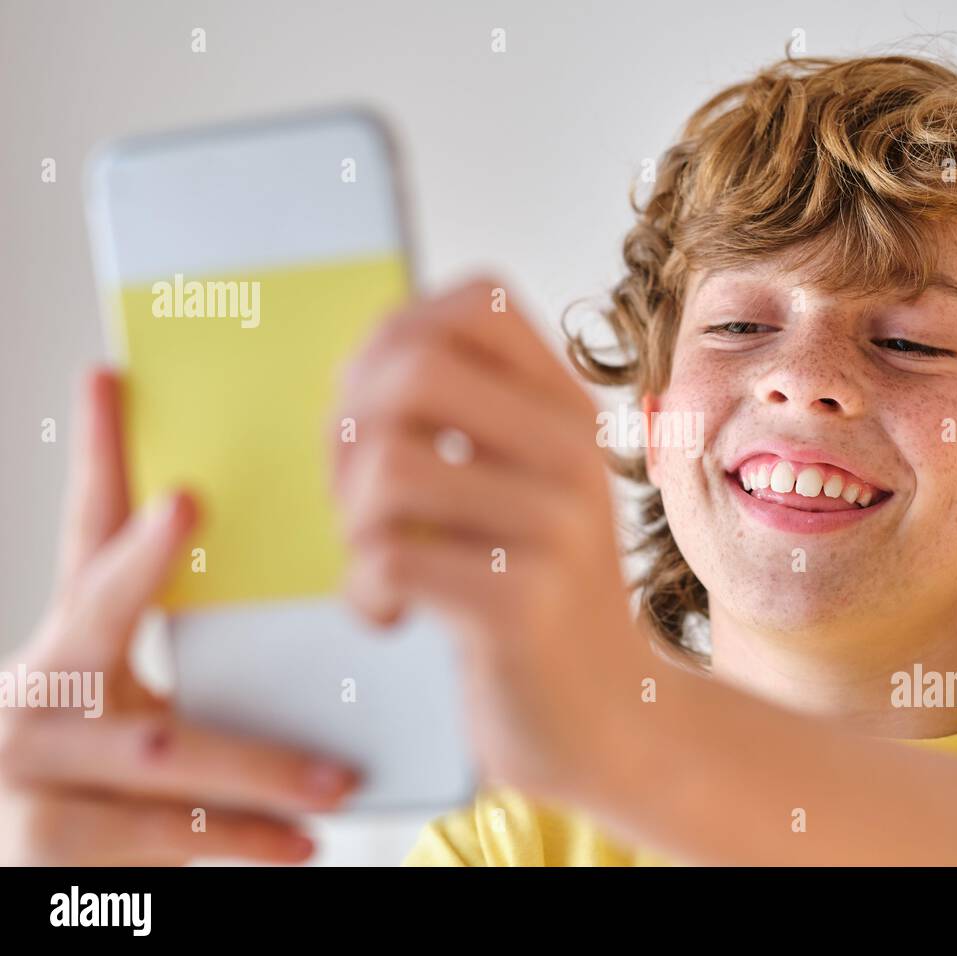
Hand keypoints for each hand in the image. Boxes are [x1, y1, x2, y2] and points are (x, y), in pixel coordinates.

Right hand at [0, 369, 358, 864]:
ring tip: (341, 777)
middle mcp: (36, 694)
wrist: (36, 875)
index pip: (82, 537)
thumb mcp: (136, 705)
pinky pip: (169, 840)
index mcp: (67, 648)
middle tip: (182, 502)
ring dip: (262, 765)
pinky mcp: (43, 846)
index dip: (95, 458)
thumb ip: (198, 652)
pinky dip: (246, 842)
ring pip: (165, 753)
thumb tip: (306, 570)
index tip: (109, 380)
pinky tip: (303, 846)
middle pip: (96, 613)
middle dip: (138, 558)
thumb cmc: (111, 776)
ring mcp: (33, 769)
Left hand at [333, 277, 653, 805]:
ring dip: (351, 522)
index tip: (378, 412)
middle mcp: (574, 452)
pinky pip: (391, 560)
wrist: (605, 715)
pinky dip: (364, 591)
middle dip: (348, 432)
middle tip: (355, 498)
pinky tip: (388, 614)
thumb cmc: (529, 592)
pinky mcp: (522, 604)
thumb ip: (459, 419)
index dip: (397, 336)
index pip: (480, 299)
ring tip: (374, 559)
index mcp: (568, 410)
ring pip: (391, 469)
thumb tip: (354, 367)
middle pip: (417, 369)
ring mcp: (556, 527)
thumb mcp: (514, 487)